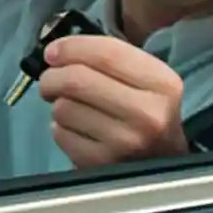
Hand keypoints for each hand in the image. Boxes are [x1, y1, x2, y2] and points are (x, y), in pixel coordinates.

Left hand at [38, 35, 187, 168]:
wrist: (162, 165)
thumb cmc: (146, 113)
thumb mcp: (147, 80)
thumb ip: (109, 60)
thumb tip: (57, 52)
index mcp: (162, 83)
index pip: (106, 53)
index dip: (71, 47)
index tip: (52, 51)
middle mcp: (147, 113)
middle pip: (77, 80)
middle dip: (52, 76)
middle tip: (49, 81)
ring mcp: (125, 142)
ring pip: (63, 108)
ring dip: (58, 104)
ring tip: (71, 108)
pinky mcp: (102, 164)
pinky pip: (60, 134)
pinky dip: (60, 129)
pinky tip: (76, 130)